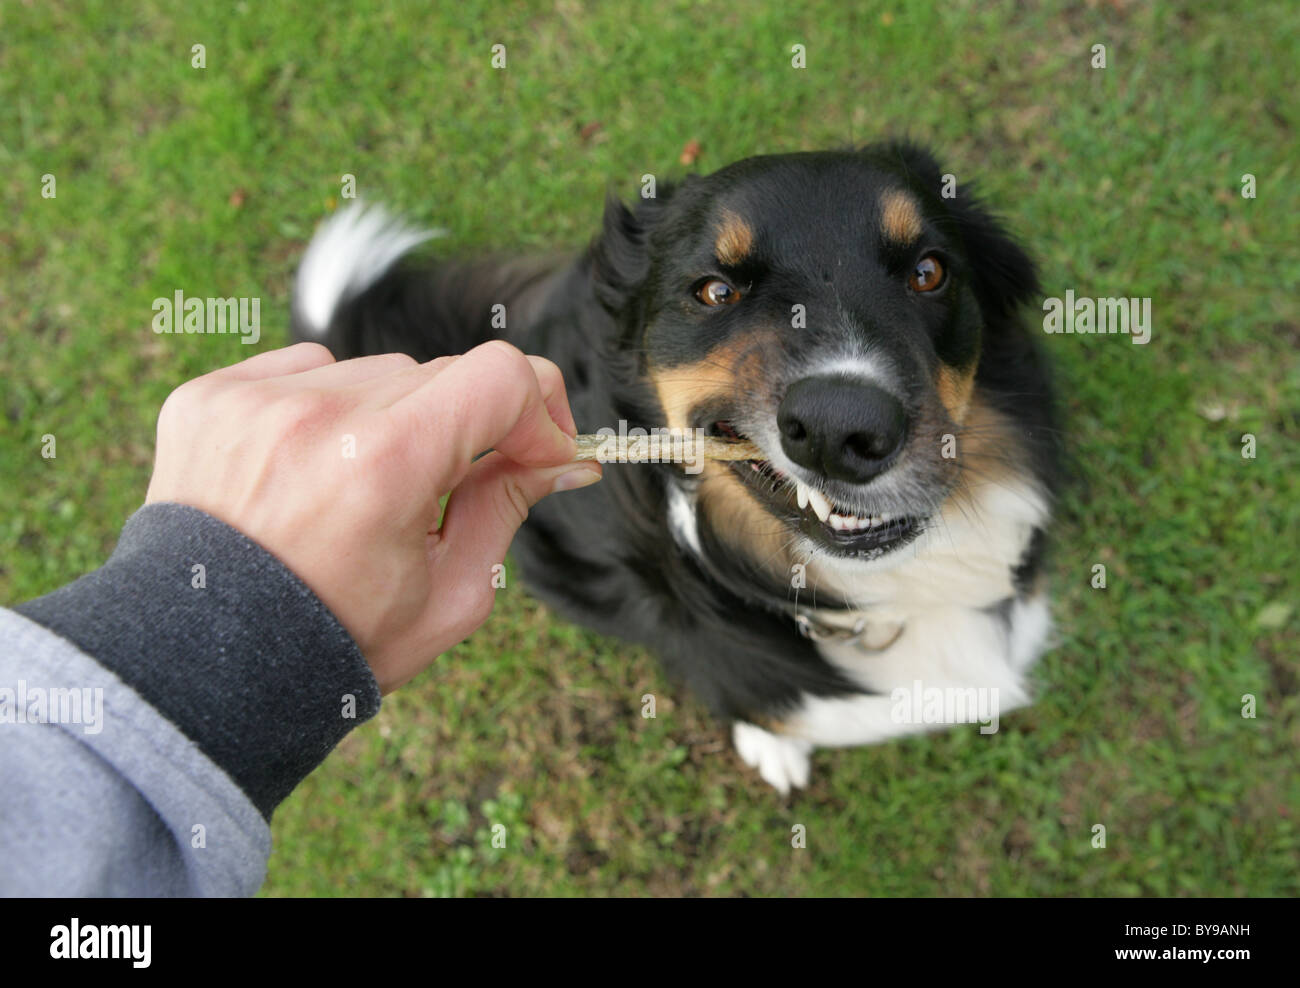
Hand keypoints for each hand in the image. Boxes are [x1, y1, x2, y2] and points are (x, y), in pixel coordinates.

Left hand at [145, 340, 600, 691]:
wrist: (205, 668)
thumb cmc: (336, 643)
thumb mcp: (449, 595)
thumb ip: (507, 507)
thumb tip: (565, 458)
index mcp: (384, 463)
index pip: (500, 377)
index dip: (540, 408)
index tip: (542, 448)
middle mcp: (316, 414)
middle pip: (440, 375)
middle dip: (464, 428)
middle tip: (449, 490)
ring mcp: (255, 400)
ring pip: (372, 373)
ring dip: (392, 418)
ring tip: (362, 492)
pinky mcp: (211, 397)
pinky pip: (304, 370)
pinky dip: (326, 409)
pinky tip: (311, 473)